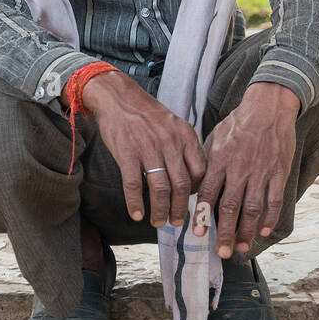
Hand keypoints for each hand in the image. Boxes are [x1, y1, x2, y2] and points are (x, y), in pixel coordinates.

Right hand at [82, 70, 206, 227]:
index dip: (197, 192)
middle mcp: (170, 142)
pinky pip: (133, 184)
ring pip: (160, 188)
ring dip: (160, 210)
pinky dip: (135, 203)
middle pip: (182, 184)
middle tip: (177, 223)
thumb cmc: (146, 114)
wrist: (118, 96)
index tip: (191, 202)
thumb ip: (184, 148)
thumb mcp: (173, 125)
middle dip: (180, 209)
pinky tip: (137, 214)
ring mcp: (148, 147)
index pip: (200, 170)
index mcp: (185, 134)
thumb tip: (191, 178)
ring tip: (158, 222)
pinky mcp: (126, 152)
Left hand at [194, 82, 298, 258]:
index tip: (196, 233)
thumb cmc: (238, 123)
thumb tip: (195, 185)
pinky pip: (274, 200)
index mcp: (221, 159)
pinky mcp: (278, 172)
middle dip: (224, 232)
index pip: (208, 192)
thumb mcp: (215, 137)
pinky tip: (263, 231)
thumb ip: (206, 162)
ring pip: (252, 208)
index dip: (202, 214)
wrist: (269, 107)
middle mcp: (240, 168)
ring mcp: (261, 171)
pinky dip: (269, 217)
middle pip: (230, 206)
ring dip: (245, 230)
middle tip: (220, 252)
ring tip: (239, 247)